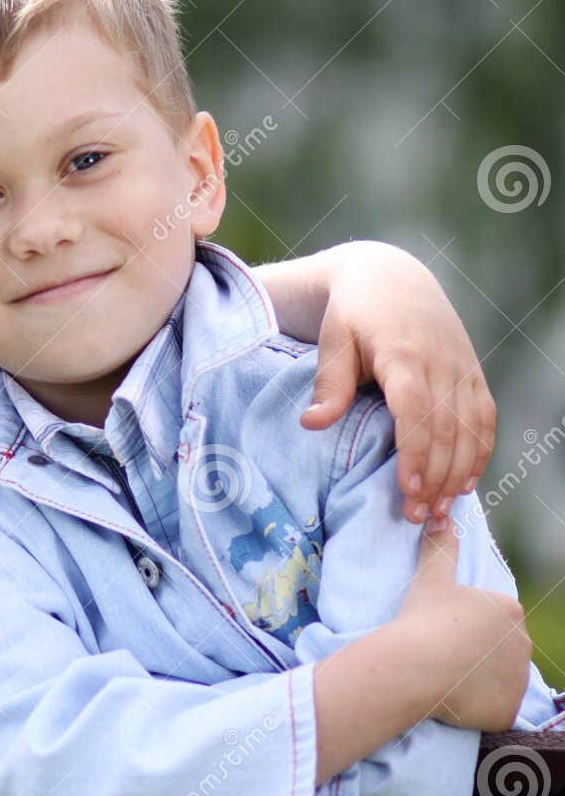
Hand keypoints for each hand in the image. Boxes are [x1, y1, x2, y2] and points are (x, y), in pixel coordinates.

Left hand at [299, 241, 494, 523]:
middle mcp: (441, 362)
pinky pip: (485, 418)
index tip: (406, 491)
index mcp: (403, 354)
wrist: (392, 278)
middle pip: (446, 429)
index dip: (415, 454)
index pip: (415, 412)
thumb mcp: (333, 340)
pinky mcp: (473, 373)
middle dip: (433, 477)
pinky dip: (479, 452)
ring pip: (471, 429)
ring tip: (438, 511)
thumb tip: (311, 424)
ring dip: (458, 473)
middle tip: (416, 517)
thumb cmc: (353, 313)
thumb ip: (329, 384)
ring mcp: (462, 368)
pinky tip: (464, 483)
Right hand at [394, 520, 530, 731]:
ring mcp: (518, 679)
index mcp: (509, 609)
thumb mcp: (430, 577)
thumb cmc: (423, 618)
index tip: (441, 629)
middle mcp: (524, 643)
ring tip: (444, 675)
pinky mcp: (508, 709)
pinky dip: (478, 705)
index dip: (463, 625)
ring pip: (497, 677)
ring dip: (478, 678)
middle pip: (497, 648)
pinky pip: (494, 706)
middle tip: (440, 652)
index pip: (491, 619)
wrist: (415, 666)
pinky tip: (453, 697)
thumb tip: (441, 517)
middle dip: (474, 651)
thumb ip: (440, 547)